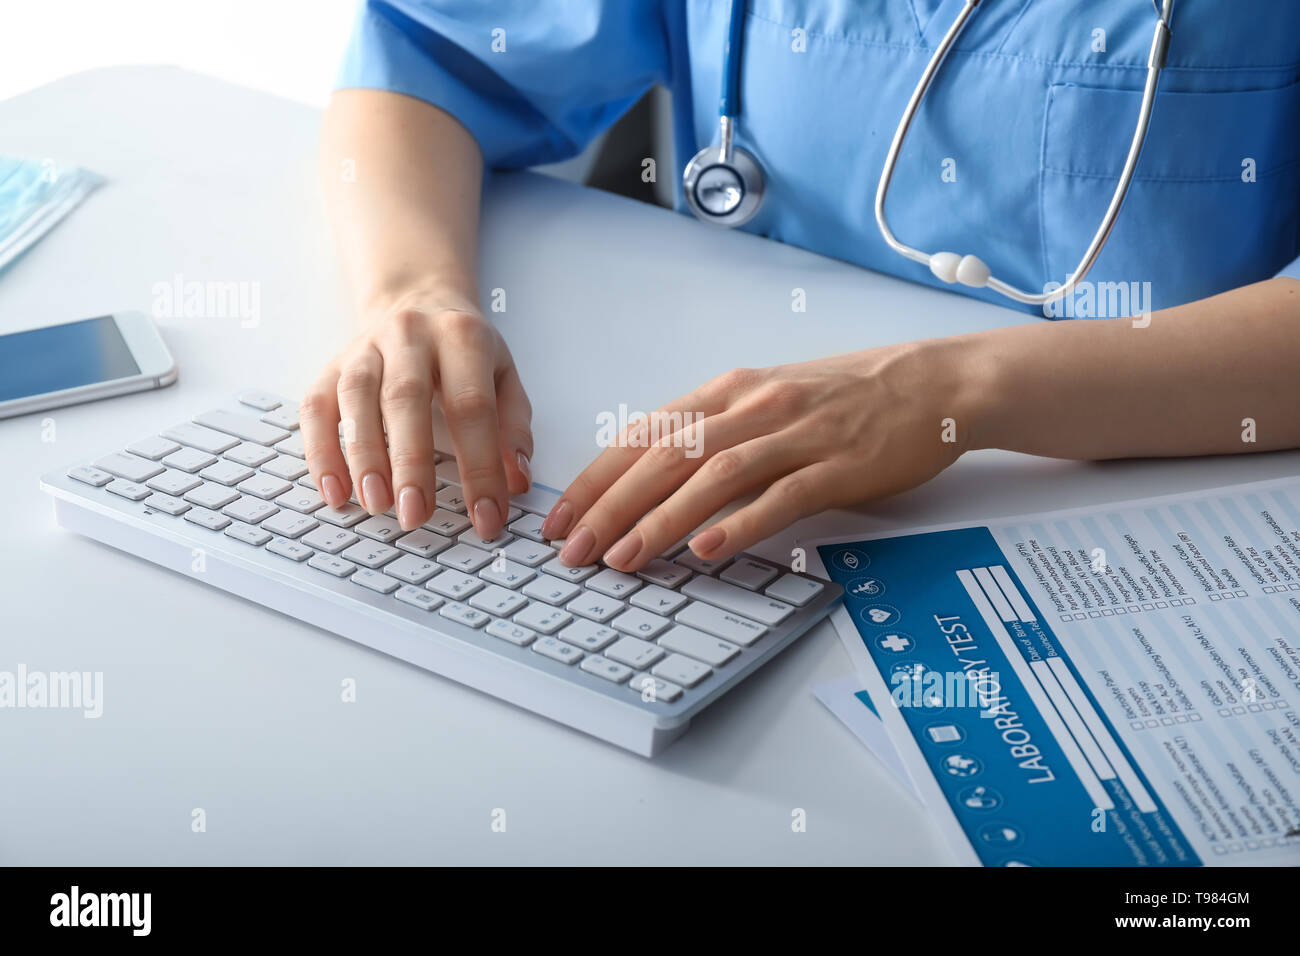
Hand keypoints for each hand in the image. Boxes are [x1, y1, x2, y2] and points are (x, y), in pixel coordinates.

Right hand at [299, 301, 532, 536]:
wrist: (418, 303)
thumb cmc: (466, 354)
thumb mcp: (505, 378)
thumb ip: (514, 428)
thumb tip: (517, 479)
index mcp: (463, 337)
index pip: (473, 407)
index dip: (480, 467)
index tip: (486, 517)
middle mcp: (410, 335)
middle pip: (406, 397)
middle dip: (411, 462)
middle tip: (415, 514)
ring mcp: (365, 348)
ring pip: (355, 397)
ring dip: (362, 456)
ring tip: (376, 504)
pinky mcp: (332, 366)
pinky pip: (316, 407)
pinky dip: (321, 452)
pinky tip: (335, 491)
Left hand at [542, 340, 981, 570]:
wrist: (934, 383)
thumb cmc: (849, 395)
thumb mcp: (770, 399)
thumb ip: (717, 430)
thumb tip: (655, 472)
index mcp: (730, 391)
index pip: (645, 434)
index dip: (596, 478)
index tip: (560, 518)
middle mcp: (754, 407)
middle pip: (665, 456)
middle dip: (610, 506)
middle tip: (572, 550)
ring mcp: (796, 434)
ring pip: (713, 477)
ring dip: (660, 520)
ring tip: (622, 559)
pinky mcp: (839, 465)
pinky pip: (782, 496)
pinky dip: (742, 524)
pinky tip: (709, 550)